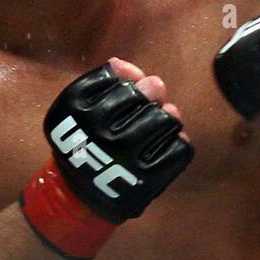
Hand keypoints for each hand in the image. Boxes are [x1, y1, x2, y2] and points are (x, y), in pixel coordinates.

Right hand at [20, 58, 193, 259]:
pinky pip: (181, 149)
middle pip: (148, 96)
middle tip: (148, 107)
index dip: (130, 83)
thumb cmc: (85, 141)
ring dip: (167, 119)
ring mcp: (125, 160)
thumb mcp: (80, 108)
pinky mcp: (147, 181)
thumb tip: (122, 64)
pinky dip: (178, 143)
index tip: (126, 96)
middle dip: (151, 98)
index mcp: (77, 112)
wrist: (81, 196)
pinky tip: (164, 146)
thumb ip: (101, 81)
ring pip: (168, 120)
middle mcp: (100, 135)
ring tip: (157, 125)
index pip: (122, 80)